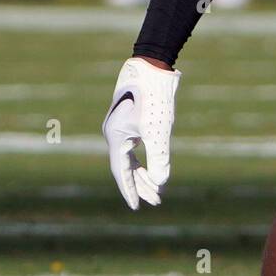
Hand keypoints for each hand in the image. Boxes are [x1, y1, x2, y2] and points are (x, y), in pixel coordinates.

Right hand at [102, 57, 180, 208]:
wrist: (151, 67)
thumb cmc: (155, 97)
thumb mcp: (159, 129)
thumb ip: (159, 156)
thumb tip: (161, 183)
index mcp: (116, 138)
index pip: (121, 172)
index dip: (130, 191)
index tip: (136, 207)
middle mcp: (114, 135)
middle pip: (126, 168)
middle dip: (141, 186)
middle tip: (156, 201)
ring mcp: (120, 128)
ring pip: (129, 159)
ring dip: (142, 175)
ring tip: (156, 191)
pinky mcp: (128, 123)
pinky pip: (132, 149)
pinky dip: (142, 161)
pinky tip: (151, 170)